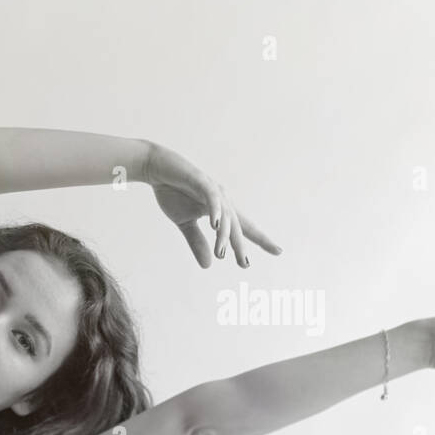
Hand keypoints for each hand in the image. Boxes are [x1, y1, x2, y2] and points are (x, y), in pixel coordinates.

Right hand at [141, 141, 281, 268]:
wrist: (156, 168)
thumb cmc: (172, 192)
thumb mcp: (185, 223)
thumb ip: (197, 242)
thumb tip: (209, 266)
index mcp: (221, 210)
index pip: (243, 228)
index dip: (260, 239)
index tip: (278, 250)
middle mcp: (223, 200)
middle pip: (237, 226)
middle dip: (241, 246)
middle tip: (245, 265)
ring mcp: (214, 191)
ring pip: (225, 216)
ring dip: (224, 236)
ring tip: (222, 254)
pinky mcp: (201, 182)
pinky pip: (212, 198)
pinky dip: (215, 211)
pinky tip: (216, 225)